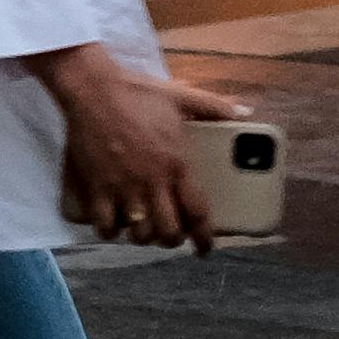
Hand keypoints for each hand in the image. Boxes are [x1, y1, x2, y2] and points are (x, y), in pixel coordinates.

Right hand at [33, 49, 233, 251]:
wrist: (92, 89)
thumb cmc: (137, 93)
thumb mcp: (180, 96)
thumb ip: (213, 107)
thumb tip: (245, 112)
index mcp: (176, 164)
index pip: (197, 212)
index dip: (205, 237)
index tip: (205, 248)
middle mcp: (151, 183)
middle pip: (168, 232)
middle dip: (173, 239)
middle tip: (171, 233)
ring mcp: (122, 189)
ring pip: (138, 234)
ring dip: (144, 236)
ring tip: (144, 227)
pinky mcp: (96, 189)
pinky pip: (105, 225)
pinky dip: (111, 230)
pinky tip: (114, 222)